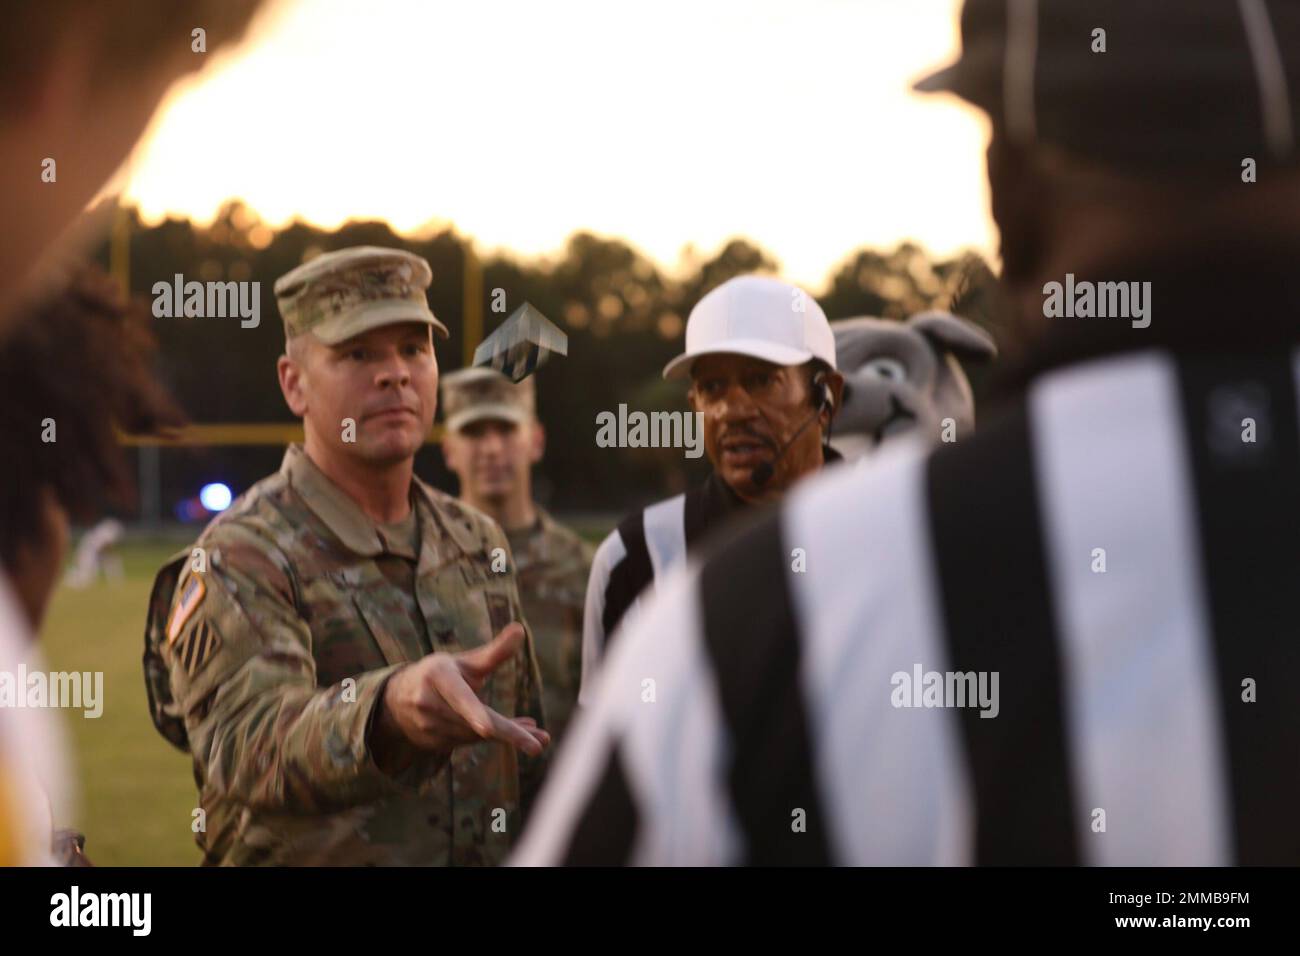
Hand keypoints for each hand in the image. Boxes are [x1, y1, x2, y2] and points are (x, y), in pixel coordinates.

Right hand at [375, 623, 549, 760]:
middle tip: (537, 746)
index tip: (488, 730)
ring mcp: (428, 726)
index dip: (473, 713)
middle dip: (509, 734)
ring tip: (539, 737)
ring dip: (509, 736)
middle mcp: (428, 702)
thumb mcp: (465, 661)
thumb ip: (494, 652)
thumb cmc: (441, 674)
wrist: (397, 699)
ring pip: (477, 736)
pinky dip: (495, 740)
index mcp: (438, 675)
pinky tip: (518, 734)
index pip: (460, 697)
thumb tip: (521, 629)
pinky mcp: (433, 744)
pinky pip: (471, 744)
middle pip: (476, 723)